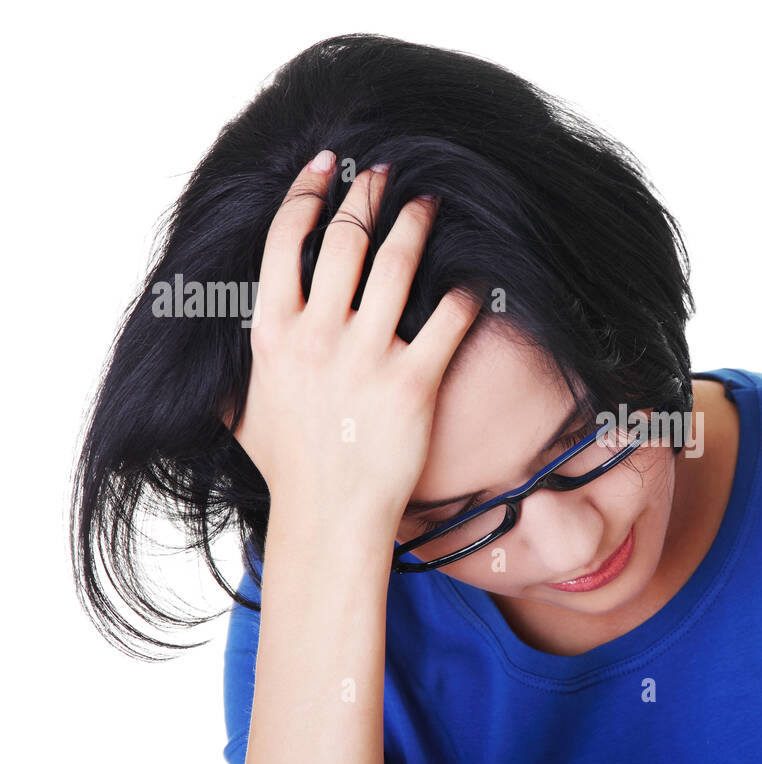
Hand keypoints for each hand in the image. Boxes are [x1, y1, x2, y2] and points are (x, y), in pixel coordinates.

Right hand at [224, 150, 480, 532]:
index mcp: (273, 334)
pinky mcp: (413, 382)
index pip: (285, 243)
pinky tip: (474, 274)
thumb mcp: (238, 414)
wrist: (329, 517)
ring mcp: (366, 357)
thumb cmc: (288, 469)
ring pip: (396, 265)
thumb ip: (230, 373)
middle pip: (344, 241)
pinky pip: (447, 318)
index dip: (306, 194)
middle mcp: (318, 336)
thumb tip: (206, 354)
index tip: (324, 168)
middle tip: (387, 172)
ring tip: (429, 203)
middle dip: (366, 196)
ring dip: (415, 225)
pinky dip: (465, 291)